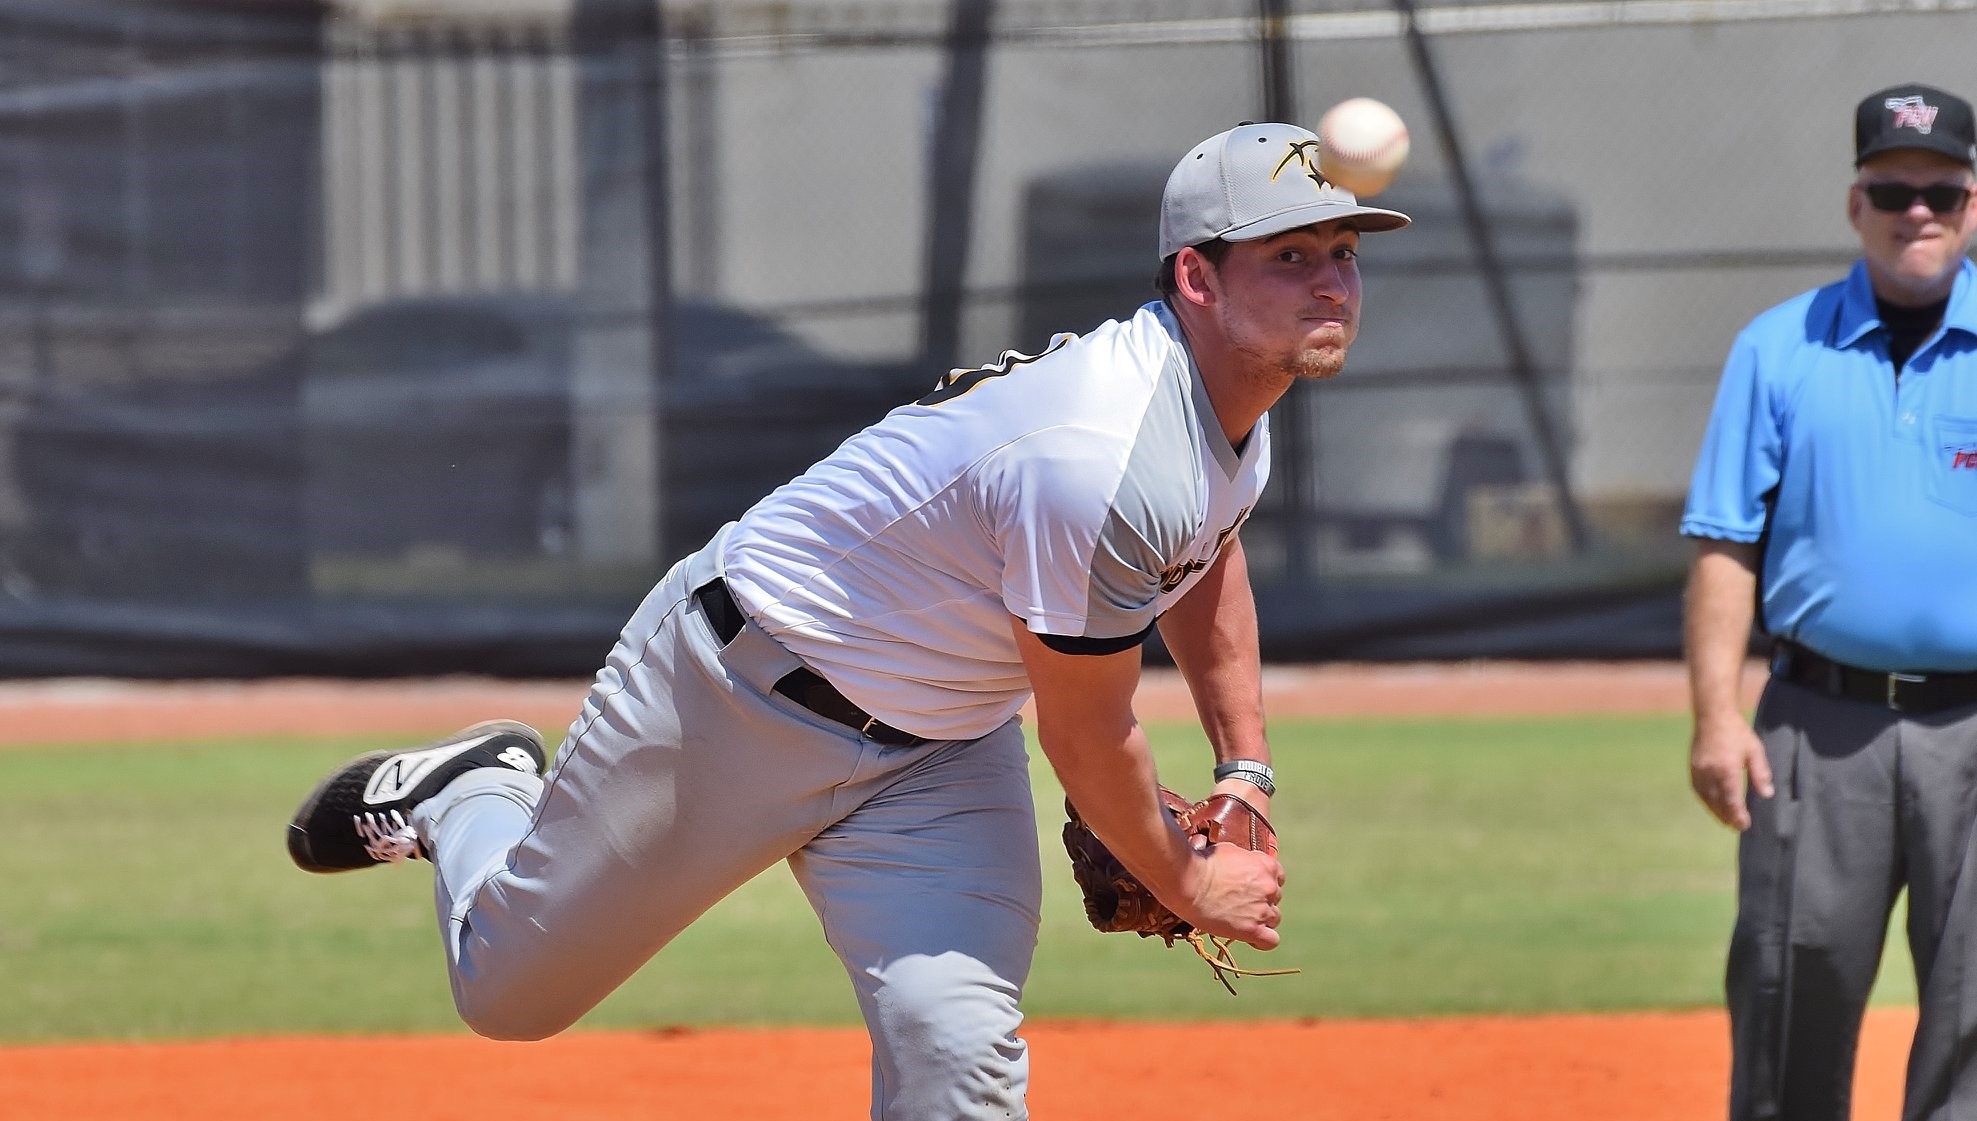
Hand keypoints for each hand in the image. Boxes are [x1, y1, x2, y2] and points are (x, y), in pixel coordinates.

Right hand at [1178, 840, 1284, 950]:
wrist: (1189, 882)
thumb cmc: (1202, 863)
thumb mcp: (1229, 850)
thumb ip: (1243, 859)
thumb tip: (1240, 863)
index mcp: (1266, 865)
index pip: (1277, 876)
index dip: (1263, 881)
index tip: (1250, 885)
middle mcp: (1269, 887)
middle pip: (1275, 898)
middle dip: (1260, 899)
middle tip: (1239, 901)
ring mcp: (1262, 909)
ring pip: (1274, 918)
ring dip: (1261, 918)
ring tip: (1240, 918)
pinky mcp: (1252, 930)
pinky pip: (1270, 941)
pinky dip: (1263, 940)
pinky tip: (1250, 937)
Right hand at [1689, 713, 1772, 830]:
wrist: (1712, 717)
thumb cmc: (1737, 733)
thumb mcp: (1755, 751)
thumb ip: (1761, 774)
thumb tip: (1767, 794)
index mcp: (1727, 770)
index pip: (1732, 800)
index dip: (1737, 815)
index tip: (1744, 825)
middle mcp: (1710, 773)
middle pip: (1718, 803)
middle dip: (1728, 817)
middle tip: (1737, 827)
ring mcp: (1699, 771)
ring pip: (1707, 798)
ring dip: (1716, 812)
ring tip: (1725, 821)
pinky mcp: (1693, 768)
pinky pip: (1699, 790)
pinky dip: (1706, 801)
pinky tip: (1713, 805)